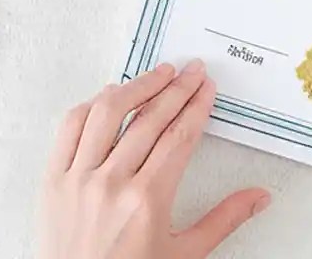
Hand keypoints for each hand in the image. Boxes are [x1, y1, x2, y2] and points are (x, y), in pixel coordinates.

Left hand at [39, 60, 270, 258]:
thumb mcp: (184, 255)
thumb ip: (223, 220)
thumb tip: (260, 196)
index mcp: (147, 201)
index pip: (179, 136)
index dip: (196, 106)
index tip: (206, 88)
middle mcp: (111, 184)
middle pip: (149, 118)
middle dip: (176, 89)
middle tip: (191, 71)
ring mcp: (77, 178)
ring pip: (108, 113)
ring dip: (136, 86)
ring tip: (157, 74)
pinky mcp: (52, 179)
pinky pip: (70, 127)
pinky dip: (91, 105)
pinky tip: (110, 96)